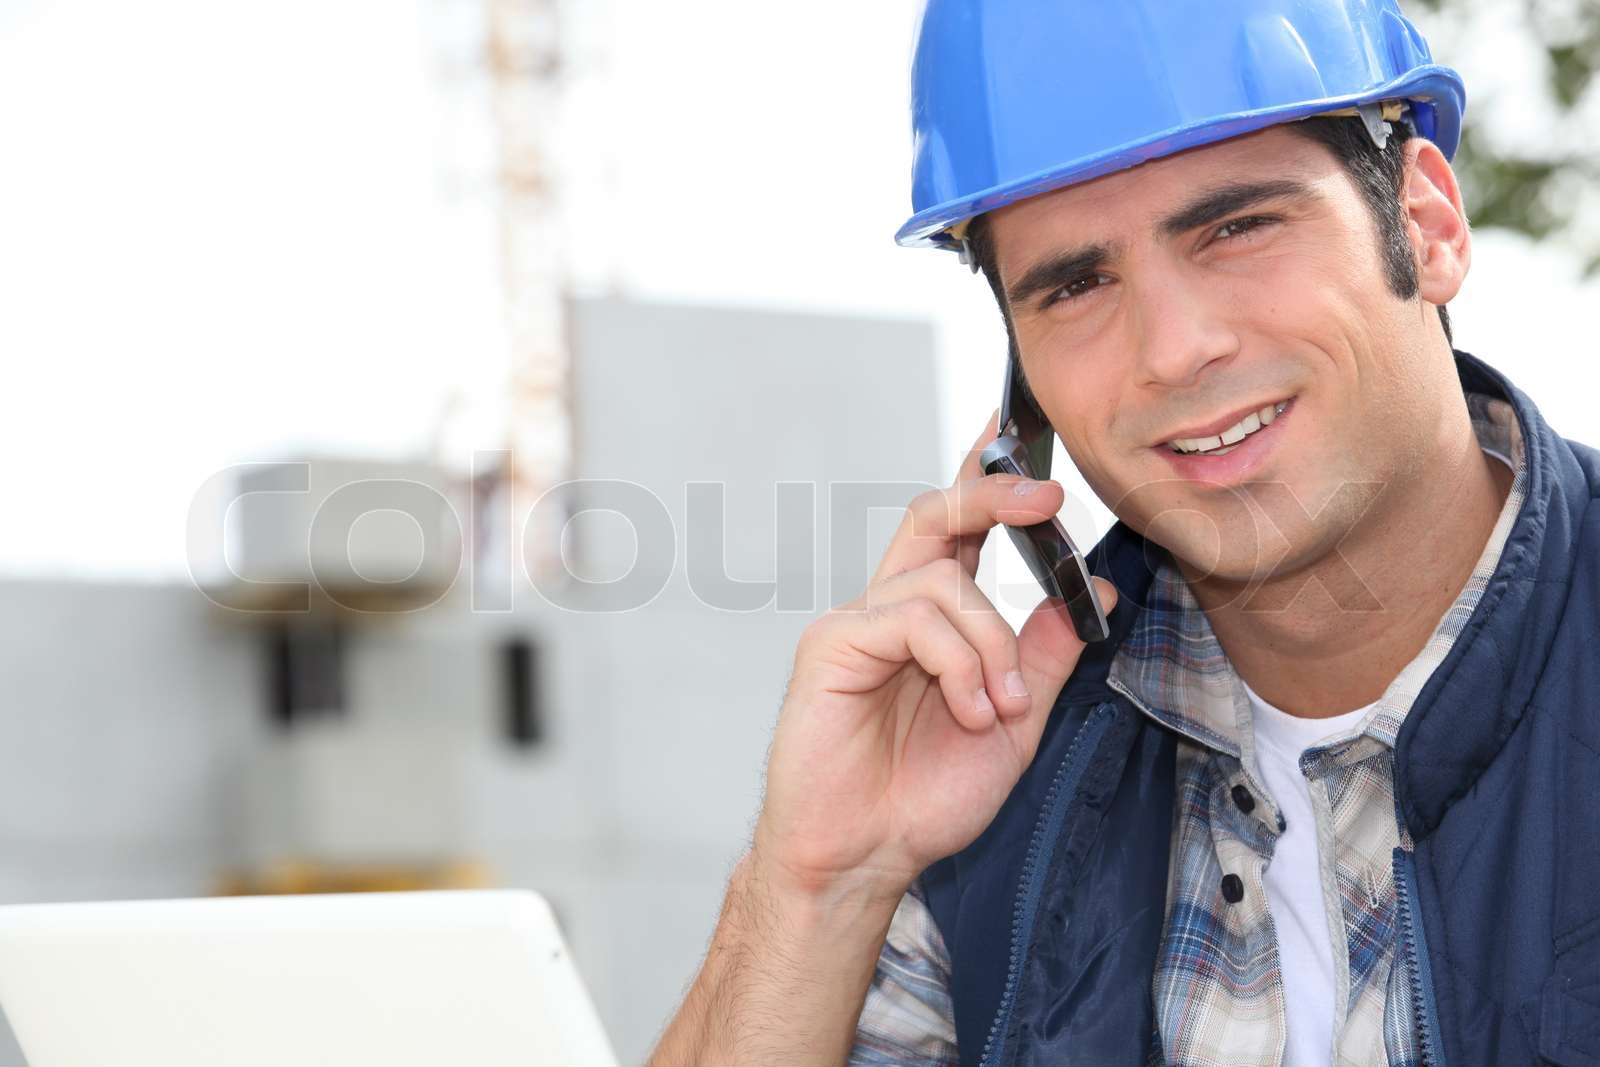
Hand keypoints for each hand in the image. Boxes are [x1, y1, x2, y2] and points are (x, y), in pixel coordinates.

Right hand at [753, 412, 1116, 902]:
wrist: (866, 857)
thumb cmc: (924, 797)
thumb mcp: (1016, 722)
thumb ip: (1045, 653)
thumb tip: (1088, 585)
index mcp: (930, 622)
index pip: (958, 532)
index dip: (983, 479)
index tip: (1011, 433)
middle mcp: (889, 610)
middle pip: (935, 517)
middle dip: (992, 495)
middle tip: (1049, 501)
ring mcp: (856, 624)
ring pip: (942, 581)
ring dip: (992, 644)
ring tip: (998, 708)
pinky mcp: (831, 645)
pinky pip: (911, 620)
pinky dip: (958, 664)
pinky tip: (968, 710)